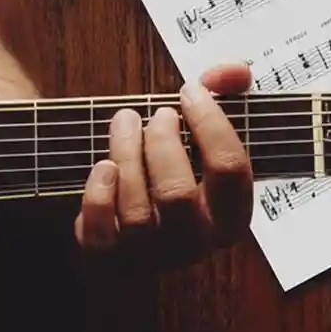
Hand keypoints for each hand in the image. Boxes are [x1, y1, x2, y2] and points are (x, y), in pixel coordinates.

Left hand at [76, 64, 254, 267]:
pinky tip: (103, 166)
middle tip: (156, 113)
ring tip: (124, 122)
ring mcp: (153, 255)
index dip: (210, 122)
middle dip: (161, 142)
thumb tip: (231, 71)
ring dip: (125, 154)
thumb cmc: (184, 170)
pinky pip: (101, 232)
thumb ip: (228, 96)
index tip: (190, 92)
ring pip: (136, 208)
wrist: (144, 228)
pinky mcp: (112, 259)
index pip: (230, 169)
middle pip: (177, 193)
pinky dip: (98, 195)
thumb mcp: (211, 135)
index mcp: (232, 216)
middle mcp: (197, 243)